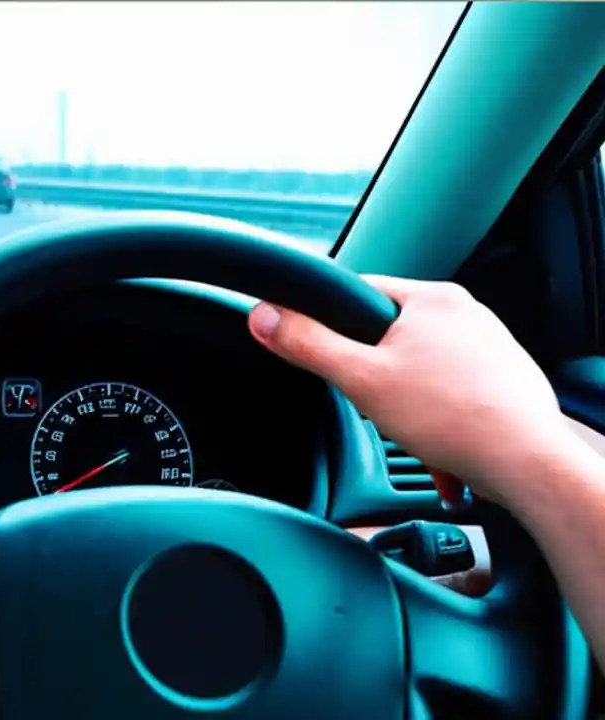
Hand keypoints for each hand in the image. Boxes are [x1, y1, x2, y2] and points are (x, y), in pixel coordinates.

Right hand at [247, 275, 575, 507]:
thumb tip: (263, 316)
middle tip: (379, 405)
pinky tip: (439, 448)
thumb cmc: (455, 418)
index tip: (334, 360)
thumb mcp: (360, 379)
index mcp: (433, 298)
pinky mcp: (504, 382)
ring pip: (422, 373)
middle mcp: (468, 315)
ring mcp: (490, 348)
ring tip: (416, 431)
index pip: (361, 294)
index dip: (336, 328)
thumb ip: (307, 345)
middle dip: (379, 380)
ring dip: (409, 408)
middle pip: (391, 339)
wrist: (525, 463)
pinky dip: (439, 423)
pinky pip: (453, 396)